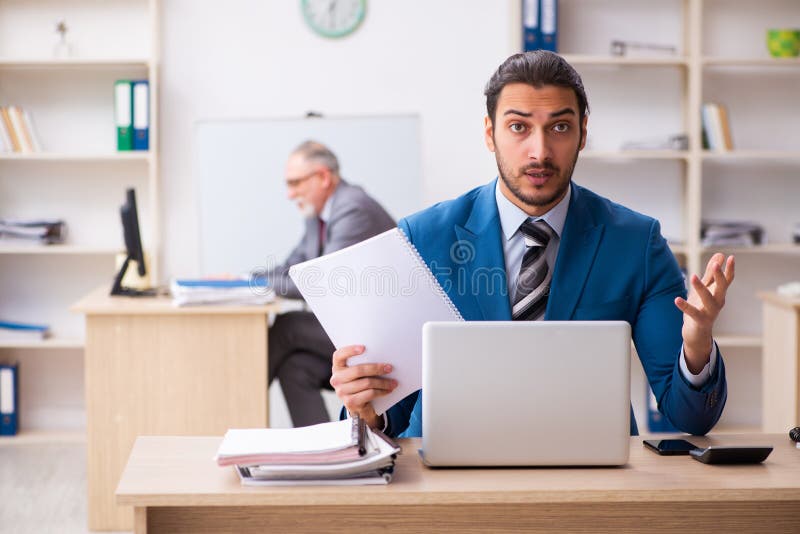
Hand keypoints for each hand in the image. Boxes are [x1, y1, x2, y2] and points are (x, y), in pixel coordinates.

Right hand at [329, 345, 396, 428]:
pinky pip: (369, 394)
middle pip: (358, 370)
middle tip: (389, 368)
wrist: (358, 406)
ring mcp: (341, 392)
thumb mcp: (357, 373)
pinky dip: (382, 391)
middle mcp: (336, 379)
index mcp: (337, 367)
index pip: (339, 355)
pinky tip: (388, 390)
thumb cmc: (360, 383)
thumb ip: (363, 363)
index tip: (364, 348)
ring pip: (367, 383)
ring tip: (394, 382)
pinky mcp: (350, 402)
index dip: (350, 350)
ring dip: (383, 382)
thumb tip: (383, 357)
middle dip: (376, 368)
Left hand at [674, 253, 734, 372]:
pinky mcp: (700, 320)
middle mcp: (718, 302)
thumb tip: (720, 255)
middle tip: (715, 264)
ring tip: (692, 276)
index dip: (729, 269)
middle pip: (722, 287)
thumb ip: (711, 273)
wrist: (697, 333)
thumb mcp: (705, 289)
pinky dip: (685, 306)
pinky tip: (676, 299)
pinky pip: (693, 313)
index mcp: (719, 294)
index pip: (728, 280)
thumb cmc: (701, 308)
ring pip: (708, 299)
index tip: (730, 257)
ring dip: (701, 287)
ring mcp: (710, 312)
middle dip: (719, 276)